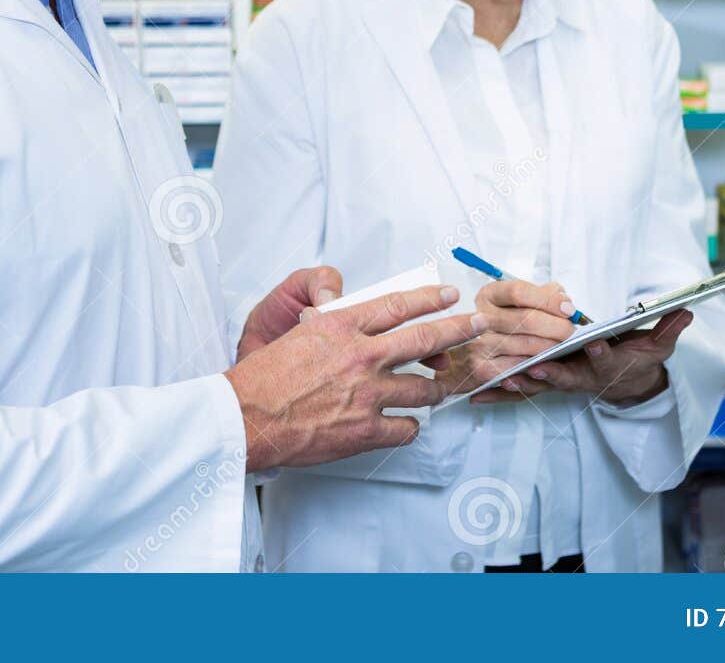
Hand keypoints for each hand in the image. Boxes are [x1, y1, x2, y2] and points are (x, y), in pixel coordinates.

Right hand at [224, 285, 485, 472]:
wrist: (247, 417)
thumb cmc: (265, 378)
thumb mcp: (300, 334)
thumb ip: (335, 326)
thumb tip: (356, 319)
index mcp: (342, 327)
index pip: (398, 305)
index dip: (430, 298)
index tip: (450, 294)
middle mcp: (361, 356)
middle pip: (425, 339)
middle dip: (459, 330)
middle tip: (478, 325)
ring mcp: (367, 394)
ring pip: (423, 389)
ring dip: (435, 389)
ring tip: (439, 389)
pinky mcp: (366, 430)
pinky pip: (407, 428)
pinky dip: (410, 427)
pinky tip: (406, 425)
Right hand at [422, 279, 575, 394]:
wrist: (471, 357)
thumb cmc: (502, 327)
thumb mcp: (518, 304)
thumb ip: (542, 295)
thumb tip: (563, 299)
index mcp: (489, 295)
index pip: (519, 292)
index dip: (548, 300)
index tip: (568, 308)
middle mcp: (481, 317)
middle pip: (525, 319)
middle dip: (556, 326)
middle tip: (571, 331)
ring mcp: (479, 344)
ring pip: (526, 345)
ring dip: (551, 346)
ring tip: (564, 345)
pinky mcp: (482, 368)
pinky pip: (519, 366)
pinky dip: (538, 364)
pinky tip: (548, 360)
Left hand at [471, 309, 694, 406]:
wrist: (626, 385)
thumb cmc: (637, 359)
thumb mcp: (657, 346)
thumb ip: (669, 330)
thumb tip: (686, 311)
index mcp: (609, 365)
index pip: (607, 359)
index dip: (602, 353)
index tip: (596, 344)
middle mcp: (583, 377)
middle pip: (568, 377)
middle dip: (553, 373)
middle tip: (538, 368)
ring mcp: (562, 382)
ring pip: (540, 385)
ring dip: (522, 384)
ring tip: (502, 379)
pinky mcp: (545, 384)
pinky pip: (521, 392)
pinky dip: (500, 395)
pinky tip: (475, 396)